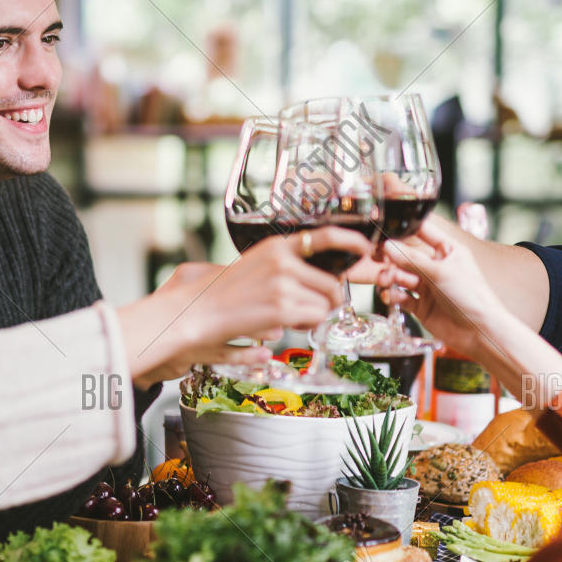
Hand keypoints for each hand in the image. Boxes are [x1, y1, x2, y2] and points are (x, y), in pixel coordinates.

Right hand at [121, 226, 378, 382]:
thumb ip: (286, 267)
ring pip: (325, 305)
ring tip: (290, 318)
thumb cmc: (222, 295)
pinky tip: (284, 324)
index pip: (325, 235)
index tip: (365, 248)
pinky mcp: (282, 308)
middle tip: (311, 309)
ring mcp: (283, 283)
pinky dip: (305, 326)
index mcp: (276, 245)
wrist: (196, 313)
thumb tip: (320, 279)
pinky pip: (313, 319)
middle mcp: (283, 260)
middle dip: (329, 301)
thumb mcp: (255, 267)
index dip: (352, 242)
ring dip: (315, 316)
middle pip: (333, 283)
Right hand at [383, 216, 561, 410]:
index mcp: (447, 250)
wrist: (477, 331)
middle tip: (379, 259)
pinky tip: (391, 296)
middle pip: (407, 256)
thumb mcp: (440, 272)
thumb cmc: (471, 297)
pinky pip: (402, 296)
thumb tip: (388, 246)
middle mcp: (436, 266)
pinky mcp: (421, 305)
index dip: (403, 231)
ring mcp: (428, 286)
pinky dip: (394, 295)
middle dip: (392, 258)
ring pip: (402, 276)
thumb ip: (412, 259)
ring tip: (386, 280)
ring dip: (391, 277)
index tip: (384, 232)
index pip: (422, 232)